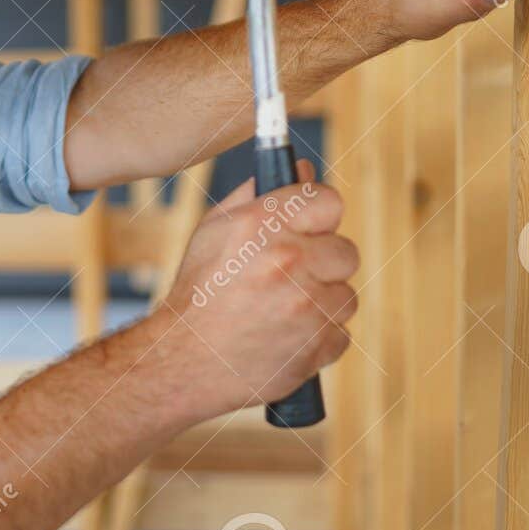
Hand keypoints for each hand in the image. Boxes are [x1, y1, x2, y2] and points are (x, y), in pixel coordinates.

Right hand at [152, 161, 358, 421]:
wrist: (183, 360)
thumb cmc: (199, 292)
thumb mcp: (214, 230)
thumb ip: (259, 194)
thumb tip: (304, 169)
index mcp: (263, 224)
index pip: (329, 201)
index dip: (320, 216)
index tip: (310, 228)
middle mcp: (289, 260)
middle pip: (346, 251)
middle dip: (323, 264)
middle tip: (291, 276)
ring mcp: (306, 306)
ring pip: (346, 296)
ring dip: (322, 304)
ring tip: (283, 311)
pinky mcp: (316, 346)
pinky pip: (340, 334)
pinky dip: (318, 340)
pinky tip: (286, 337)